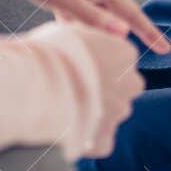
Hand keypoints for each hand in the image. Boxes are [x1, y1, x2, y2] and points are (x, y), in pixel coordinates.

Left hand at [0, 0, 170, 53]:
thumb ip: (91, 16)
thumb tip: (123, 32)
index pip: (129, 11)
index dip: (148, 31)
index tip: (166, 48)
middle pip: (116, 12)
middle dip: (127, 33)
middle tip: (140, 57)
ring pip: (97, 11)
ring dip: (102, 30)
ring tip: (111, 53)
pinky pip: (80, 9)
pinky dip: (81, 23)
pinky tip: (78, 34)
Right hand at [50, 22, 143, 158]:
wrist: (40, 85)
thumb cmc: (52, 51)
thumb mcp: (73, 29)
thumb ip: (90, 36)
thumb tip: (88, 36)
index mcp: (125, 53)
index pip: (122, 57)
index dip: (100, 61)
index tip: (80, 63)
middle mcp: (130, 84)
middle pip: (123, 87)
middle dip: (105, 89)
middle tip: (75, 87)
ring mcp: (119, 113)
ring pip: (112, 114)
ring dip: (95, 113)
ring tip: (66, 108)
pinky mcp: (105, 139)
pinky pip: (100, 141)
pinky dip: (87, 139)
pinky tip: (67, 129)